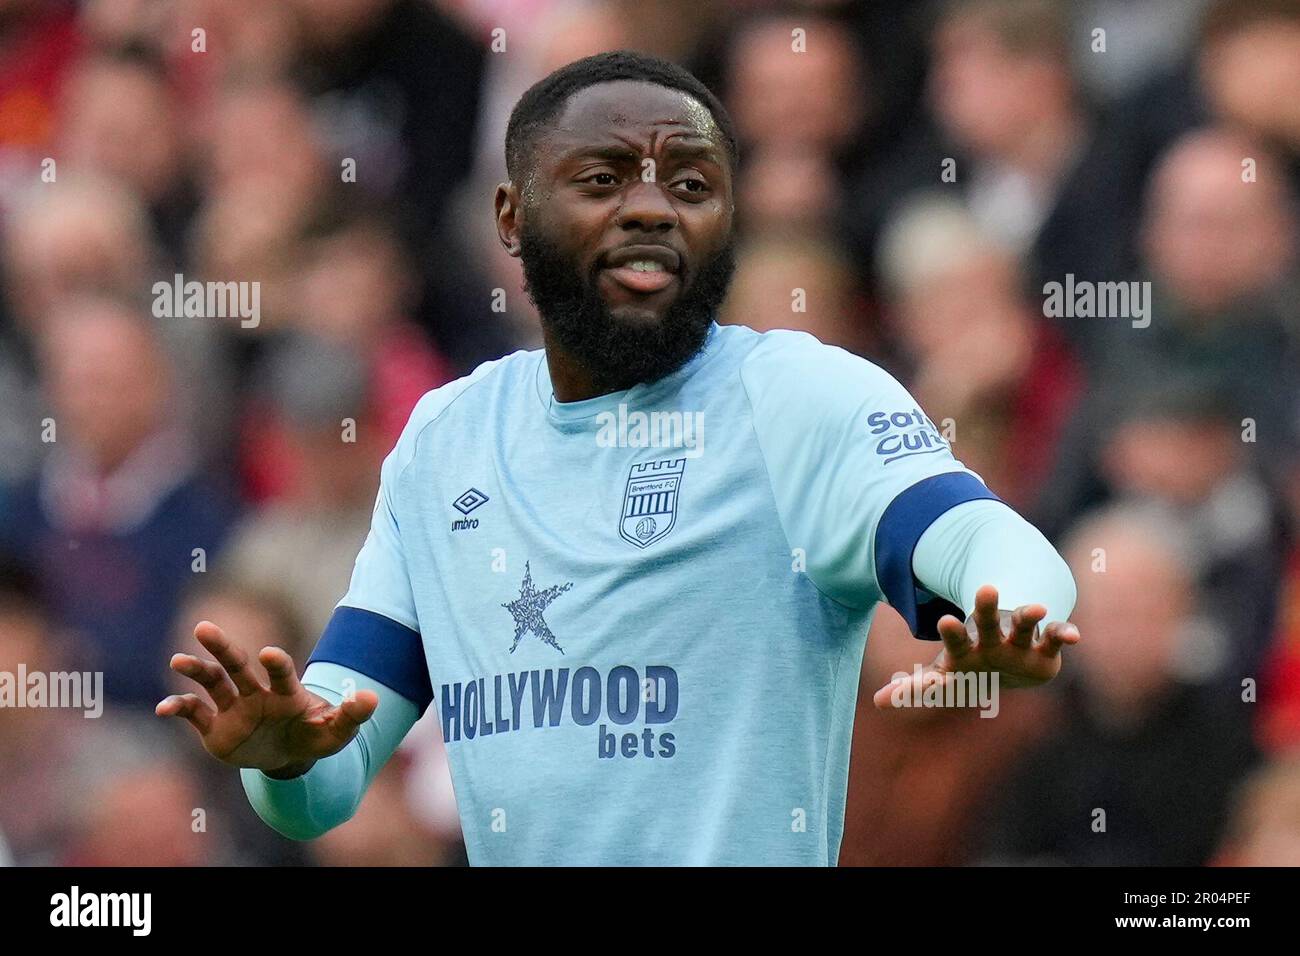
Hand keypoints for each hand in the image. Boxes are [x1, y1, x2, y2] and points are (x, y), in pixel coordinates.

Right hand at [156, 620, 377, 775]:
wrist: (291, 755)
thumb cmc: (316, 736)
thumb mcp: (338, 731)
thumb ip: (352, 714)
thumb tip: (372, 699)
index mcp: (286, 692)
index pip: (279, 673)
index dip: (276, 663)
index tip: (269, 653)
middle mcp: (256, 693)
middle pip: (236, 665)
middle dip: (222, 647)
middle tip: (204, 628)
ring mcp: (233, 708)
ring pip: (211, 683)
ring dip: (195, 671)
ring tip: (177, 660)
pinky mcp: (215, 727)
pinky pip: (193, 713)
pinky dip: (178, 708)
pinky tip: (163, 709)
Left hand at [873, 584, 1079, 709]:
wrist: (1008, 661)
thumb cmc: (971, 667)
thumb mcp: (944, 678)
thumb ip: (915, 688)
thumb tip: (877, 701)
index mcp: (965, 648)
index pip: (955, 638)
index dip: (951, 631)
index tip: (944, 619)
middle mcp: (992, 640)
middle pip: (987, 622)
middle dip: (986, 608)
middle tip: (985, 588)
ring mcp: (1018, 642)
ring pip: (1024, 625)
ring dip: (1029, 616)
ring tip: (1037, 607)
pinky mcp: (1045, 650)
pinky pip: (1056, 639)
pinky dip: (1065, 635)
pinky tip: (1076, 636)